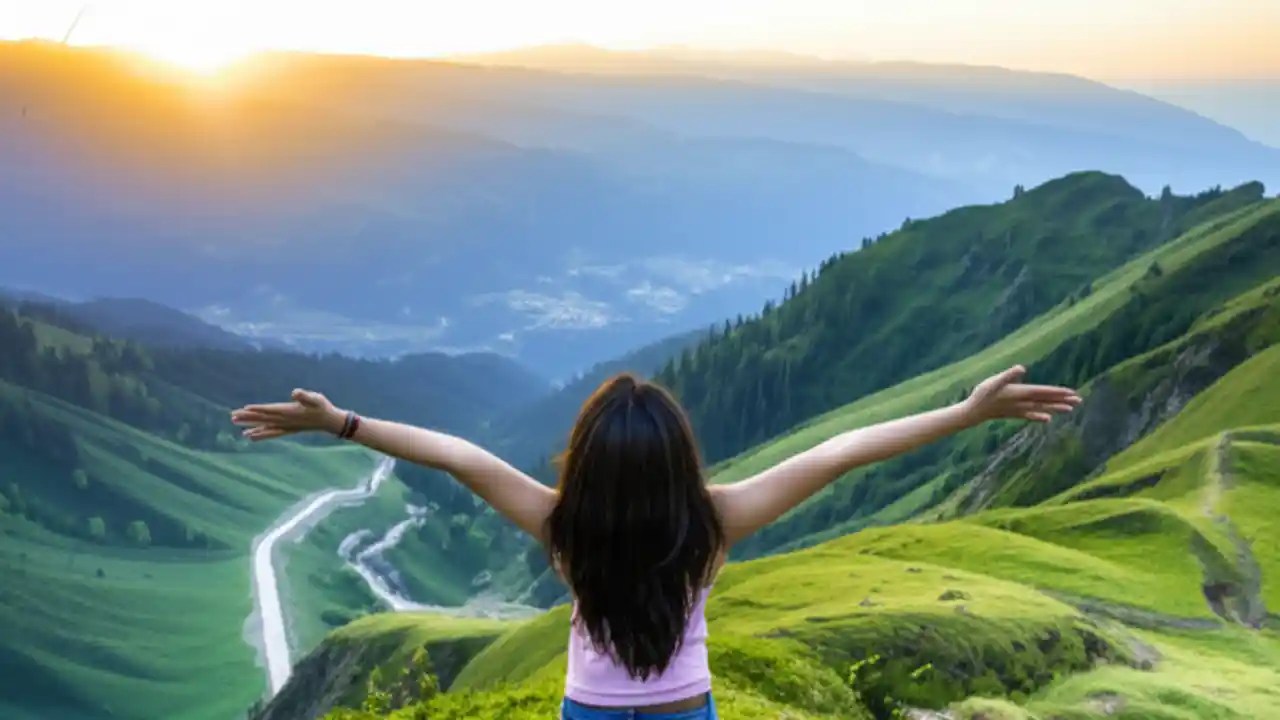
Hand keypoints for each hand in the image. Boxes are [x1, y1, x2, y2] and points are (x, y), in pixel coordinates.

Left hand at [230, 389, 344, 441]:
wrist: (329, 421)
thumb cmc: (322, 407)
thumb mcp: (316, 398)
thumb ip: (305, 396)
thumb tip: (295, 392)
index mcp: (290, 412)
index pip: (270, 410)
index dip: (258, 410)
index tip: (245, 409)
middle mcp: (285, 421)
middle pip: (263, 419)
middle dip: (248, 418)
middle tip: (232, 417)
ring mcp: (285, 426)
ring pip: (264, 427)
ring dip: (250, 426)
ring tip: (236, 425)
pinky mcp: (286, 429)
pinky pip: (270, 432)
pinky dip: (260, 433)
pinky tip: (250, 435)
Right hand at [961, 365, 1079, 423]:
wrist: (973, 412)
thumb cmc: (982, 394)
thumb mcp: (993, 381)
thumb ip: (1008, 375)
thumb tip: (1022, 368)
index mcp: (1020, 393)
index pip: (1043, 392)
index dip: (1058, 392)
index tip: (1072, 392)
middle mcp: (1023, 403)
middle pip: (1046, 401)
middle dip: (1062, 400)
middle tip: (1079, 400)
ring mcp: (1019, 410)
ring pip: (1042, 409)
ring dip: (1056, 408)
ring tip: (1070, 409)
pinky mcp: (1014, 413)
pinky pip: (1031, 415)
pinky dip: (1040, 417)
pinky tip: (1048, 420)